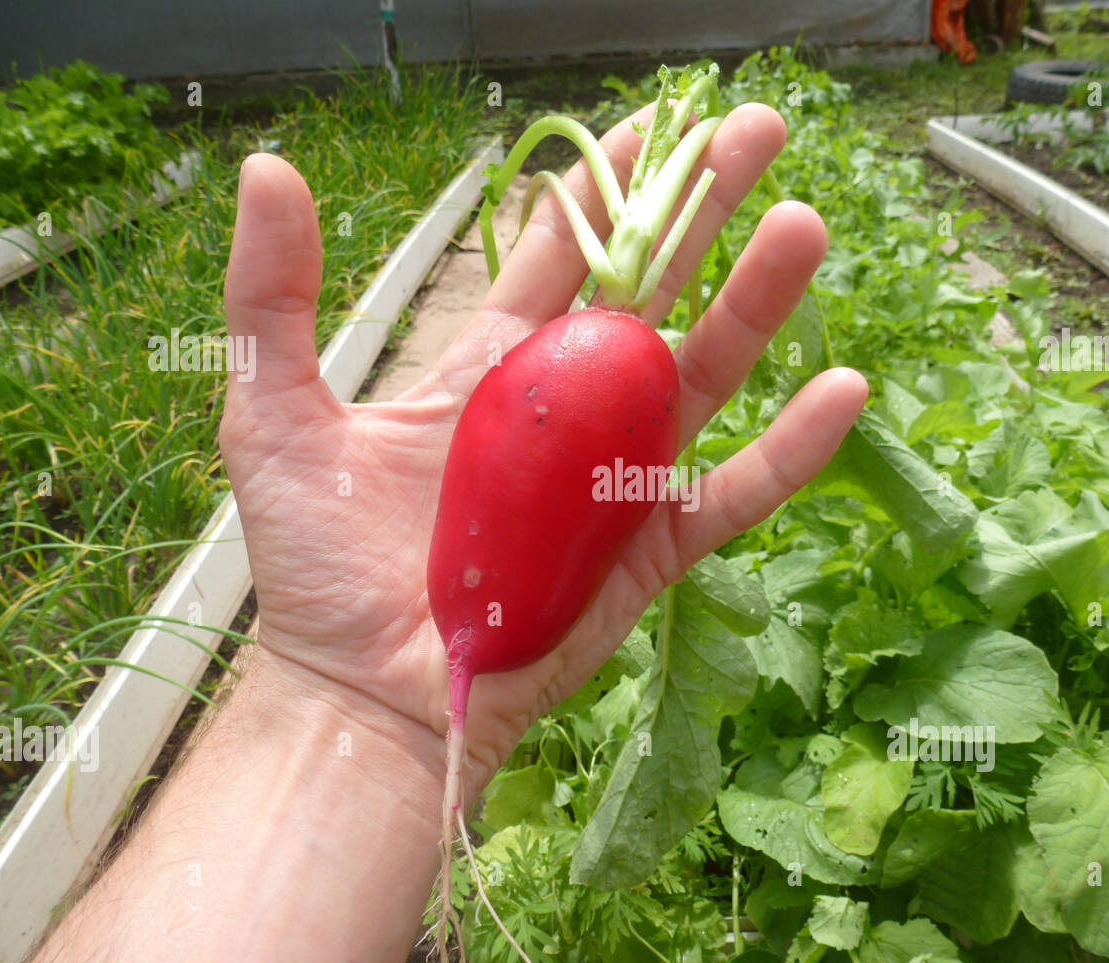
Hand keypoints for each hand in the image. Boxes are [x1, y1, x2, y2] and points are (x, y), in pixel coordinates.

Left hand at [220, 101, 867, 801]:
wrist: (366, 695)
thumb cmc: (318, 568)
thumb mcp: (275, 417)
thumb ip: (273, 296)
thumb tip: (267, 168)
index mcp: (491, 370)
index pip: (562, 257)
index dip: (610, 187)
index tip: (660, 121)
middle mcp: (567, 413)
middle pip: (651, 292)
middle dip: (703, 210)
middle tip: (758, 133)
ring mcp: (615, 479)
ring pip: (704, 376)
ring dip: (756, 303)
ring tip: (803, 228)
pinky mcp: (648, 549)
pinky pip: (731, 493)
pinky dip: (789, 449)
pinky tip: (841, 389)